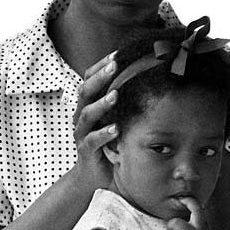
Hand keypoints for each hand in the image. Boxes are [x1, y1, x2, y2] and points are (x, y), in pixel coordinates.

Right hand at [73, 52, 119, 190]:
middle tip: (114, 66)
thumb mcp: (116, 120)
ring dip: (102, 104)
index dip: (100, 66)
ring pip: (87, 114)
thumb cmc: (110, 144)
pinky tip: (116, 129)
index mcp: (88, 105)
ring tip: (116, 96)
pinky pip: (92, 140)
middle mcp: (82, 116)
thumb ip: (124, 103)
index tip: (117, 54)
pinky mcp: (85, 150)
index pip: (89, 79)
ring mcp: (82, 133)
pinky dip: (103, 134)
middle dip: (100, 77)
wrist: (95, 176)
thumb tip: (148, 81)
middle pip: (86, 91)